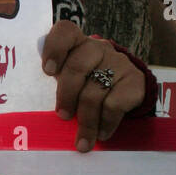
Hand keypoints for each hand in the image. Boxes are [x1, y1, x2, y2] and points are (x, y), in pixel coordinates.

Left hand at [42, 22, 144, 152]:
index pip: (65, 32)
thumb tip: (41, 117)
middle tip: (63, 116)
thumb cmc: (88, 87)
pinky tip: (102, 134)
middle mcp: (98, 48)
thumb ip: (59, 86)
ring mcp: (118, 62)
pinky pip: (114, 104)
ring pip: (95, 92)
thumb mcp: (72, 81)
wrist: (127, 92)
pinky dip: (105, 123)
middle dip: (67, 95)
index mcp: (76, 44)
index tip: (48, 71)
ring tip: (82, 142)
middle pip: (77, 67)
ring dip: (86, 121)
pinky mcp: (134, 80)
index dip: (55, 48)